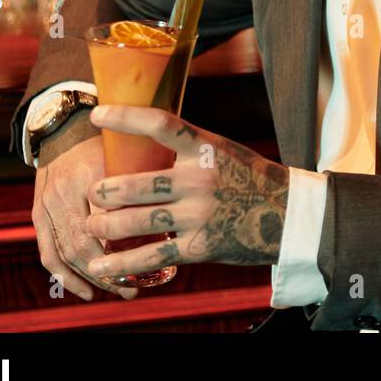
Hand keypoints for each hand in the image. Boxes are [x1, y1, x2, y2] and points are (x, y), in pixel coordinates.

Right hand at [32, 131, 138, 300]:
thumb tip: (179, 205)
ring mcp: (47, 204)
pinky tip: (82, 290)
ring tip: (114, 291)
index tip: (152, 261)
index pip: (109, 218)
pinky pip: (47, 251)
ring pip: (65, 253)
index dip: (127, 244)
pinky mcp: (38, 213)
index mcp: (92, 176)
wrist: (63, 128)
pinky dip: (63, 275)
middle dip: (109, 270)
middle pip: (86, 243)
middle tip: (134, 287)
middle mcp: (65, 192)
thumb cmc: (105, 141)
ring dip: (89, 278)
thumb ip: (146, 177)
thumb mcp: (128, 152)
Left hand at [83, 105, 289, 279]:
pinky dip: (123, 262)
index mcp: (206, 149)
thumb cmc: (253, 179)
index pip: (160, 125)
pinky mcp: (200, 247)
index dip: (125, 118)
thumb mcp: (225, 152)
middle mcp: (200, 180)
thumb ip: (189, 149)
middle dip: (103, 192)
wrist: (290, 217)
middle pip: (137, 183)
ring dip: (106, 225)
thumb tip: (147, 139)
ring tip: (92, 225)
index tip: (97, 115)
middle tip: (90, 194)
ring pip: (137, 221)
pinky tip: (101, 265)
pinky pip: (153, 255)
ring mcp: (199, 215)